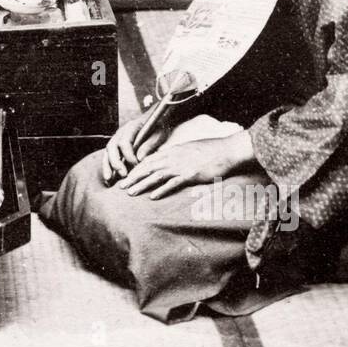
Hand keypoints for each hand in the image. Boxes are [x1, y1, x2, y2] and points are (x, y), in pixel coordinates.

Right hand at [101, 110, 170, 184]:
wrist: (155, 119)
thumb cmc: (158, 126)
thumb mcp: (158, 134)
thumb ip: (148, 145)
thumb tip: (139, 159)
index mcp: (131, 127)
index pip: (124, 142)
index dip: (128, 155)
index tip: (136, 165)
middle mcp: (120, 132)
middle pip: (112, 148)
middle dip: (116, 163)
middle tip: (123, 175)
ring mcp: (116, 139)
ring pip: (107, 153)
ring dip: (107, 167)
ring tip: (109, 180)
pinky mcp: (117, 146)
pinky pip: (109, 157)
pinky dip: (108, 167)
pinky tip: (109, 179)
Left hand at [119, 132, 255, 198]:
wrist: (226, 150)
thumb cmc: (209, 150)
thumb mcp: (188, 149)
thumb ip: (175, 154)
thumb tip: (166, 158)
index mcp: (171, 151)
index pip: (148, 160)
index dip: (136, 169)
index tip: (126, 176)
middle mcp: (173, 157)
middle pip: (148, 168)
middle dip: (133, 178)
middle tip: (121, 187)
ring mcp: (181, 166)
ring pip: (156, 176)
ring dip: (142, 185)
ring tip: (131, 193)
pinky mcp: (190, 175)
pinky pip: (173, 184)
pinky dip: (162, 190)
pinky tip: (153, 197)